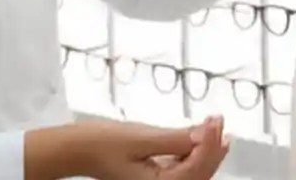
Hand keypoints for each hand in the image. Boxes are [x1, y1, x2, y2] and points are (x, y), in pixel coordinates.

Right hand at [84, 116, 228, 179]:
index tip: (215, 121)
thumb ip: (175, 140)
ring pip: (192, 171)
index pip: (195, 167)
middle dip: (212, 147)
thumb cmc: (100, 144)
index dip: (210, 143)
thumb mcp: (141, 138)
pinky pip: (181, 167)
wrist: (76, 149)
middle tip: (219, 122)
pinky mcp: (154, 175)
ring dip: (205, 150)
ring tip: (215, 127)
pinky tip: (199, 137)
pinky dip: (193, 152)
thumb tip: (204, 134)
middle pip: (199, 173)